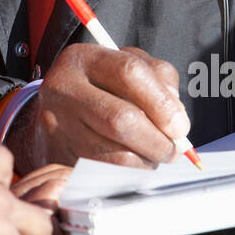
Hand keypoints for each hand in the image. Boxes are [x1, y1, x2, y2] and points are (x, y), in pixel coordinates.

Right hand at [8, 42, 189, 171]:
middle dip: (157, 141)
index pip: (130, 73)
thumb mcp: (126, 66)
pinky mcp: (56, 157)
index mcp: (82, 58)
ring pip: (114, 155)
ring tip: (151, 156)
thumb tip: (176, 118)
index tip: (180, 126)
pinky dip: (126, 176)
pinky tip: (131, 165)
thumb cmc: (102, 87)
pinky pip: (102, 175)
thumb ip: (159, 79)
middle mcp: (62, 89)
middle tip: (172, 150)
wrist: (54, 113)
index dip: (162, 102)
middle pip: (121, 119)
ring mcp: (55, 125)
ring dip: (145, 162)